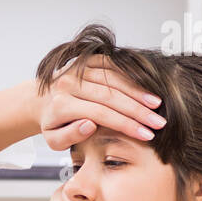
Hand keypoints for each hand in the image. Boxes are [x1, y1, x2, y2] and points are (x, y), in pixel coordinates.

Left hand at [34, 54, 164, 151]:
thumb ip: (69, 136)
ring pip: (114, 79)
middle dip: (137, 111)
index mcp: (60, 104)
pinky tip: (146, 88)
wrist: (43, 100)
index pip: (100, 114)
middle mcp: (68, 83)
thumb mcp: (55, 140)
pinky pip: (114, 65)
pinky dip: (131, 76)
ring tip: (157, 105)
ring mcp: (78, 68)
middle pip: (110, 96)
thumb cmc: (53, 124)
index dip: (126, 125)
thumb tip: (90, 125)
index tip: (146, 135)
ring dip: (138, 92)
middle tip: (158, 122)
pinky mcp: (87, 60)